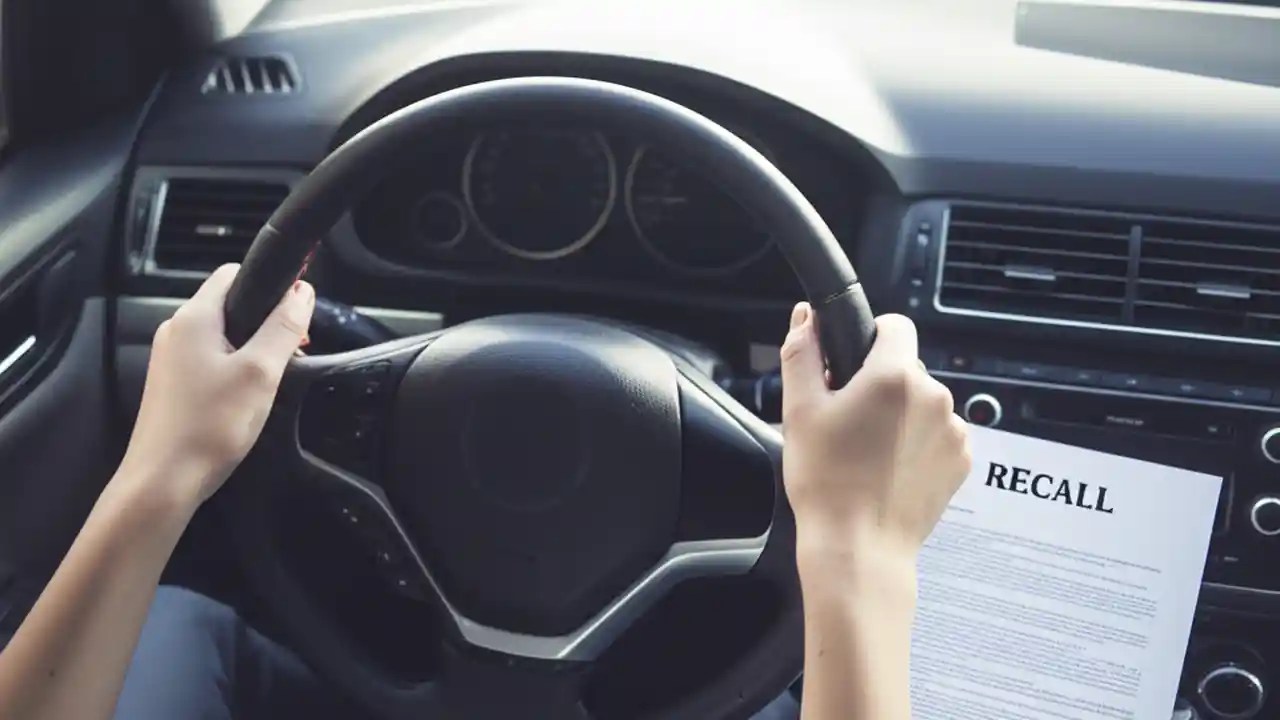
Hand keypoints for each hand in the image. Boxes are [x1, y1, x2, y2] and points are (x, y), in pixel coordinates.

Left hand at [119, 264, 314, 506]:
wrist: (163, 482)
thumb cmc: (211, 425)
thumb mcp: (260, 373)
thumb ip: (284, 327)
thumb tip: (304, 290)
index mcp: (194, 317)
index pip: (235, 274)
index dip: (271, 285)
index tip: (298, 314)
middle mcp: (177, 330)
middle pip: (231, 305)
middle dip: (267, 321)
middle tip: (296, 350)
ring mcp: (170, 358)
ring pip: (223, 334)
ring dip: (254, 347)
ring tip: (275, 377)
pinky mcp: (172, 384)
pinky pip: (211, 359)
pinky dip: (236, 367)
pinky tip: (249, 396)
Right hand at [780, 303, 970, 565]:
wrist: (858, 548)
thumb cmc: (825, 481)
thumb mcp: (799, 411)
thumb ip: (802, 353)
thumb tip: (807, 317)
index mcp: (895, 376)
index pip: (895, 325)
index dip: (870, 338)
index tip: (849, 366)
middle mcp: (935, 397)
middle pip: (907, 368)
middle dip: (880, 384)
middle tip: (847, 420)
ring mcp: (954, 431)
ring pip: (923, 403)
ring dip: (901, 416)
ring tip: (868, 452)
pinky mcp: (961, 462)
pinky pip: (938, 435)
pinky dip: (917, 444)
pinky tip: (890, 469)